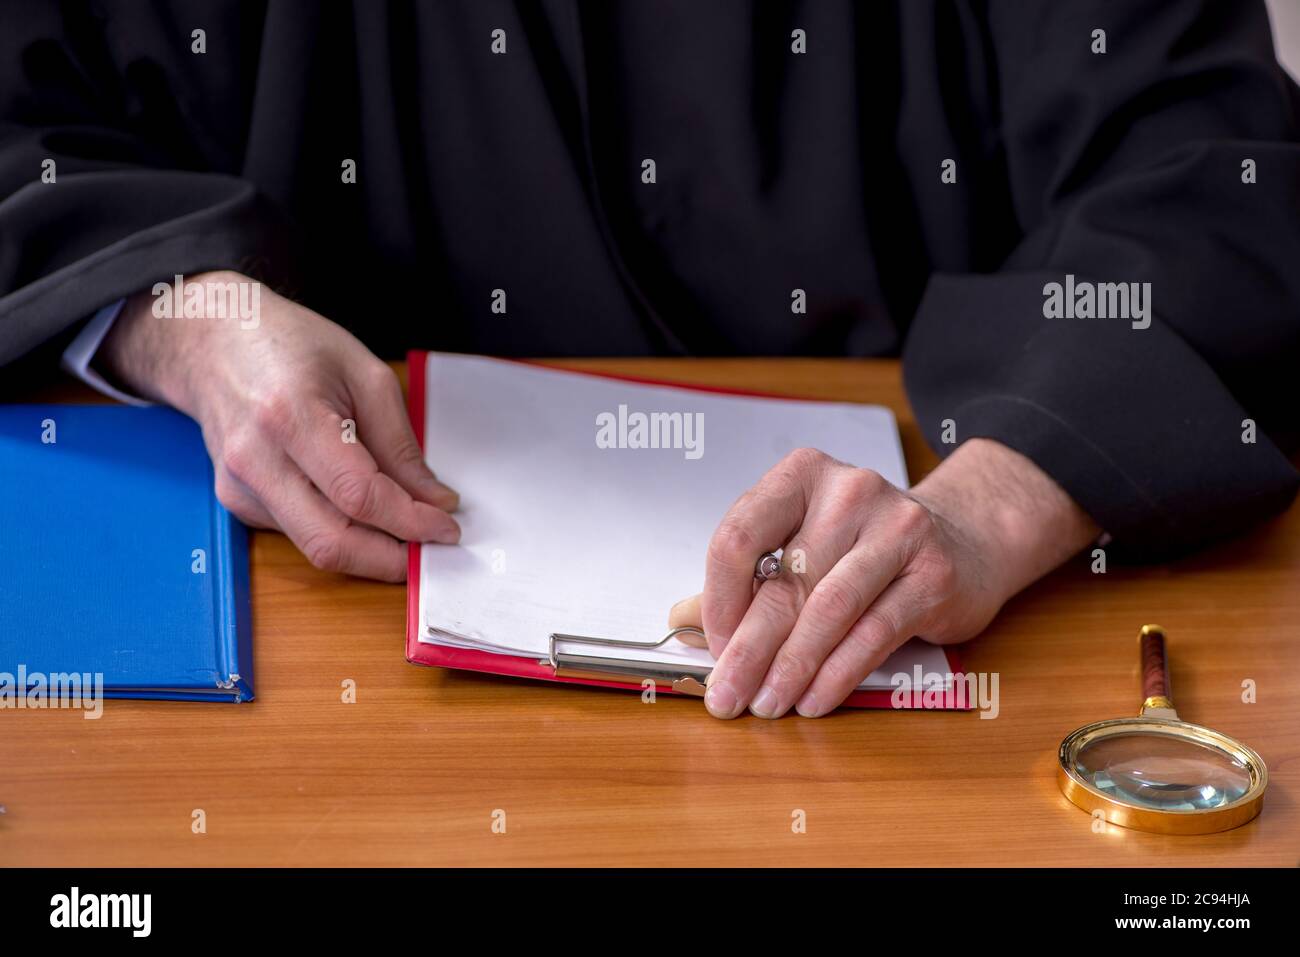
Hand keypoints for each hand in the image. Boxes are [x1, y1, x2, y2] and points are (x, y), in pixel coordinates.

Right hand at [96, 271, 458, 580]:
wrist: (213, 341)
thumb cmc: (289, 345)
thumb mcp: (365, 375)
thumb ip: (400, 444)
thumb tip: (432, 500)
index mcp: (289, 416)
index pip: (358, 495)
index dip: (409, 520)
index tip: (446, 526)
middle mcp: (255, 459)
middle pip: (331, 540)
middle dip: (390, 558)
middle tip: (430, 549)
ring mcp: (239, 486)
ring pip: (315, 547)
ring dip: (369, 552)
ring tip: (407, 531)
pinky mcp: (236, 501)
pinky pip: (299, 533)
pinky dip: (340, 532)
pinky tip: (361, 511)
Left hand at [671, 439, 1098, 717]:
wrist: (966, 540)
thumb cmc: (866, 547)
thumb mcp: (804, 545)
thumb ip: (745, 578)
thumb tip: (680, 618)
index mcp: (802, 476)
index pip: (739, 535)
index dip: (718, 600)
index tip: (711, 647)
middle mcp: (849, 491)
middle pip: (783, 582)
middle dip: (747, 650)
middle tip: (726, 695)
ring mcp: (897, 527)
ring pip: (827, 609)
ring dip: (791, 667)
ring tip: (768, 704)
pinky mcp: (932, 572)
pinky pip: (873, 632)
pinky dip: (837, 673)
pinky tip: (814, 699)